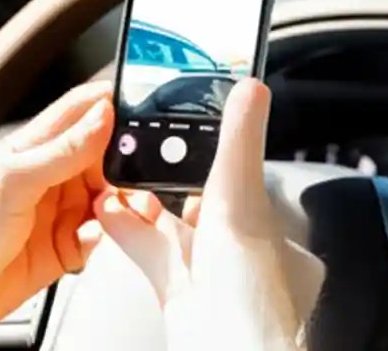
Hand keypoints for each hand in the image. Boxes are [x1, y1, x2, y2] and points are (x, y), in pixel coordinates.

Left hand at [0, 82, 113, 349]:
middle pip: (104, 156)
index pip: (81, 110)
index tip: (145, 109)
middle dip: (125, 163)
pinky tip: (94, 239)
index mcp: (32, 148)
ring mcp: (56, 213)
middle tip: (136, 174)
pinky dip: (106, 236)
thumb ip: (63, 150)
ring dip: (118, 203)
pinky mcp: (63, 249)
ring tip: (111, 211)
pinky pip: (100, 237)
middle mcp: (48, 177)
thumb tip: (103, 116)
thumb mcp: (15, 182)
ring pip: (108, 197)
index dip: (112, 103)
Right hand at [94, 79, 323, 350]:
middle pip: (206, 202)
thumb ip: (239, 144)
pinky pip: (150, 252)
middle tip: (148, 144)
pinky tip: (108, 207)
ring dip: (144, 199)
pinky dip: (126, 228)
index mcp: (279, 235)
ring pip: (174, 228)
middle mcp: (247, 258)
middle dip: (173, 176)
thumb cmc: (253, 299)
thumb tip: (251, 89)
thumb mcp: (244, 202)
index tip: (196, 123)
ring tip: (120, 171)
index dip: (221, 153)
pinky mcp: (178, 295)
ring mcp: (210, 278)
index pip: (250, 180)